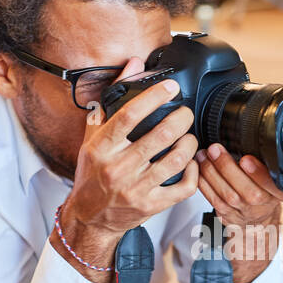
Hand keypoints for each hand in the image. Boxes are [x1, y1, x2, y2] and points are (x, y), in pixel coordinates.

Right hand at [55, 61, 200, 282]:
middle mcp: (118, 168)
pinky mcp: (150, 206)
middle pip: (159, 135)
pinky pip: (182, 187)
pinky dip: (192, 172)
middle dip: (181, 119)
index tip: (171, 88)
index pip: (129, 115)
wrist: (89, 218)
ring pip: (175, 160)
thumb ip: (112, 100)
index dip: (153, 97)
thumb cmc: (92, 175)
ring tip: (190, 137)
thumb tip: (133, 65)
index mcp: (102, 148)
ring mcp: (135, 189)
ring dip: (189, 144)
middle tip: (186, 114)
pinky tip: (191, 163)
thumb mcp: (93, 137)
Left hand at [194, 143, 282, 282]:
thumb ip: (268, 160)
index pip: (274, 185)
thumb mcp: (274, 175)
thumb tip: (252, 133)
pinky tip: (198, 170)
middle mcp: (264, 205)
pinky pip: (214, 200)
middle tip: (215, 149)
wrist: (257, 219)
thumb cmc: (263, 188)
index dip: (259, 174)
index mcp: (281, 192)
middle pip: (247, 191)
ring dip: (212, 173)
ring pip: (228, 196)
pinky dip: (205, 184)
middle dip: (228, 168)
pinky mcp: (228, 217)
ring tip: (203, 155)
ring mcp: (245, 213)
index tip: (246, 160)